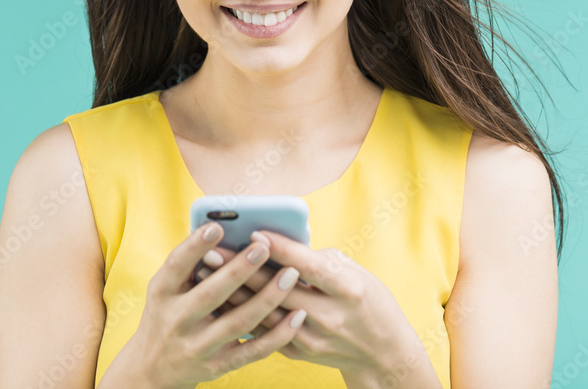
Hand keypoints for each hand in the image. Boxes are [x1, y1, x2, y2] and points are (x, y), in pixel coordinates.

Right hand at [107, 222, 306, 388]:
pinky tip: (296, 316)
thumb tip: (222, 228)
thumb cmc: (168, 312)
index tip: (217, 227)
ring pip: (238, 322)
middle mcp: (177, 321)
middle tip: (264, 247)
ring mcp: (198, 346)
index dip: (195, 247)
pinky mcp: (218, 365)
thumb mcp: (166, 288)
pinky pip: (252, 351)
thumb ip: (189, 263)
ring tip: (291, 274)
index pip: (176, 266)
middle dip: (239, 271)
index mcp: (162, 293)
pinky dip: (277, 335)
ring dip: (268, 298)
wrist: (154, 367)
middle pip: (211, 295)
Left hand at [196, 229, 434, 382]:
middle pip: (278, 290)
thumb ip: (317, 260)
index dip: (280, 249)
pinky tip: (217, 300)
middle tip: (211, 250)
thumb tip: (277, 245)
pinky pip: (264, 332)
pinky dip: (240, 314)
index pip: (308, 266)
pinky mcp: (300, 353)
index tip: (252, 232)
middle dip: (241, 268)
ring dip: (231, 292)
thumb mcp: (354, 272)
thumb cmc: (369, 300)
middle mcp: (330, 317)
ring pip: (263, 313)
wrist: (383, 354)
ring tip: (204, 273)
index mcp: (348, 289)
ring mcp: (313, 339)